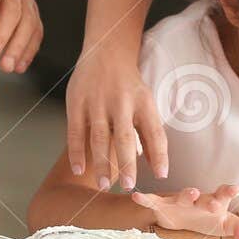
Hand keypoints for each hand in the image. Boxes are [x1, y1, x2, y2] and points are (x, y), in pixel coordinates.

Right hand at [65, 48, 168, 189]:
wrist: (106, 52)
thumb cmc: (129, 87)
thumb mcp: (145, 104)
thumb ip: (150, 135)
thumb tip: (160, 169)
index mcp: (143, 102)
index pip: (155, 131)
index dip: (159, 154)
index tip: (162, 175)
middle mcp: (121, 102)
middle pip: (125, 136)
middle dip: (127, 163)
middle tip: (128, 186)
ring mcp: (97, 102)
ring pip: (99, 137)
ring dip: (102, 162)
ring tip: (103, 185)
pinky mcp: (77, 102)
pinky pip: (76, 131)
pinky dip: (77, 152)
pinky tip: (79, 170)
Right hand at [131, 185, 238, 238]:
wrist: (185, 217)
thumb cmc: (208, 217)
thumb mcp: (225, 225)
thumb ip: (238, 229)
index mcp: (215, 201)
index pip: (224, 194)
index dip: (230, 191)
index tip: (237, 189)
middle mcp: (198, 199)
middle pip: (205, 198)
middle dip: (209, 200)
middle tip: (214, 205)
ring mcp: (180, 201)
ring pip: (183, 196)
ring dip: (187, 194)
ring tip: (192, 193)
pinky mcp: (164, 206)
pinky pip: (153, 202)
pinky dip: (145, 199)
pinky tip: (137, 196)